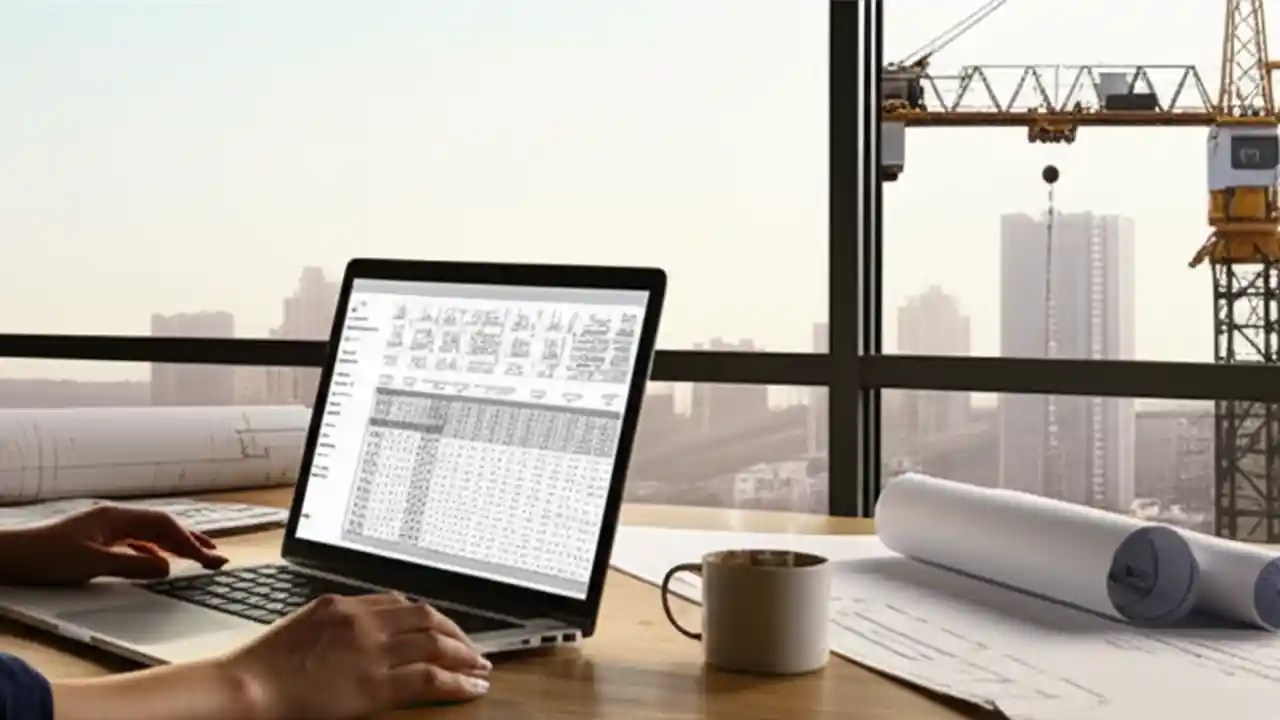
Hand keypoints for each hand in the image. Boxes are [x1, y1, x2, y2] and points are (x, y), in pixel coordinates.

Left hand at [0, 504, 227, 583]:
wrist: (12, 557)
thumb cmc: (46, 557)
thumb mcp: (93, 564)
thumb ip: (134, 566)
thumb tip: (167, 569)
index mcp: (116, 517)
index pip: (165, 525)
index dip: (191, 542)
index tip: (211, 558)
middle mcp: (114, 518)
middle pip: (162, 526)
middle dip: (191, 540)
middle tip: (216, 556)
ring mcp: (106, 529)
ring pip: (151, 535)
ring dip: (176, 545)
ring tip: (198, 556)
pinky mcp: (97, 542)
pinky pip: (136, 543)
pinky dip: (154, 552)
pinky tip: (160, 563)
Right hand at [222, 593, 490, 718]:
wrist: (246, 688)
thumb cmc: (263, 667)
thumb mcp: (302, 628)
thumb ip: (335, 625)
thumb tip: (358, 635)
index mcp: (343, 604)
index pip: (399, 602)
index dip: (427, 617)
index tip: (440, 628)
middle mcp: (363, 621)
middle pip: (426, 616)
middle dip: (454, 631)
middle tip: (471, 647)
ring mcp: (372, 650)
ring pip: (436, 643)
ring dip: (465, 654)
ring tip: (480, 666)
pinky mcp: (376, 683)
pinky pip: (430, 677)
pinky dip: (457, 681)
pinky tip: (471, 687)